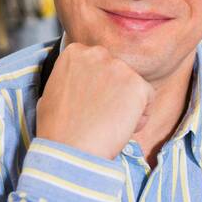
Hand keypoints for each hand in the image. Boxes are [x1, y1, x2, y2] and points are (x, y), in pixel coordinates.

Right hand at [36, 42, 152, 159]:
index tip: (91, 104)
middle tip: (102, 116)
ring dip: (128, 105)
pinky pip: (149, 99)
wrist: (69, 149)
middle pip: (118, 73)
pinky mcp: (137, 84)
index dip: (98, 87)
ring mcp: (119, 67)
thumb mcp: (53, 91)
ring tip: (109, 124)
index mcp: (75, 52)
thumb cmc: (57, 129)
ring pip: (134, 86)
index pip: (99, 64)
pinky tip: (122, 128)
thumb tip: (78, 81)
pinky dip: (140, 116)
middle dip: (115, 93)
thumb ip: (70, 78)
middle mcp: (97, 53)